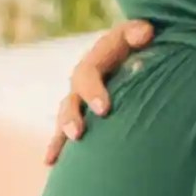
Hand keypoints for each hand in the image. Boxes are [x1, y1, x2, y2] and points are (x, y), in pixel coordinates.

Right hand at [44, 19, 153, 164]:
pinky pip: (66, 132)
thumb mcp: (138, 33)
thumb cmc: (139, 43)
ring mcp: (80, 100)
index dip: (93, 91)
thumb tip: (145, 33)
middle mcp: (82, 82)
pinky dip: (57, 146)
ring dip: (60, 135)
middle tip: (78, 134)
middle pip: (71, 100)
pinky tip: (50, 162)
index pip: (88, 74)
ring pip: (65, 118)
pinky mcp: (82, 115)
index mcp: (95, 61)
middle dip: (72, 118)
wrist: (133, 53)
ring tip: (56, 157)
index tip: (104, 110)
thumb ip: (138, 32)